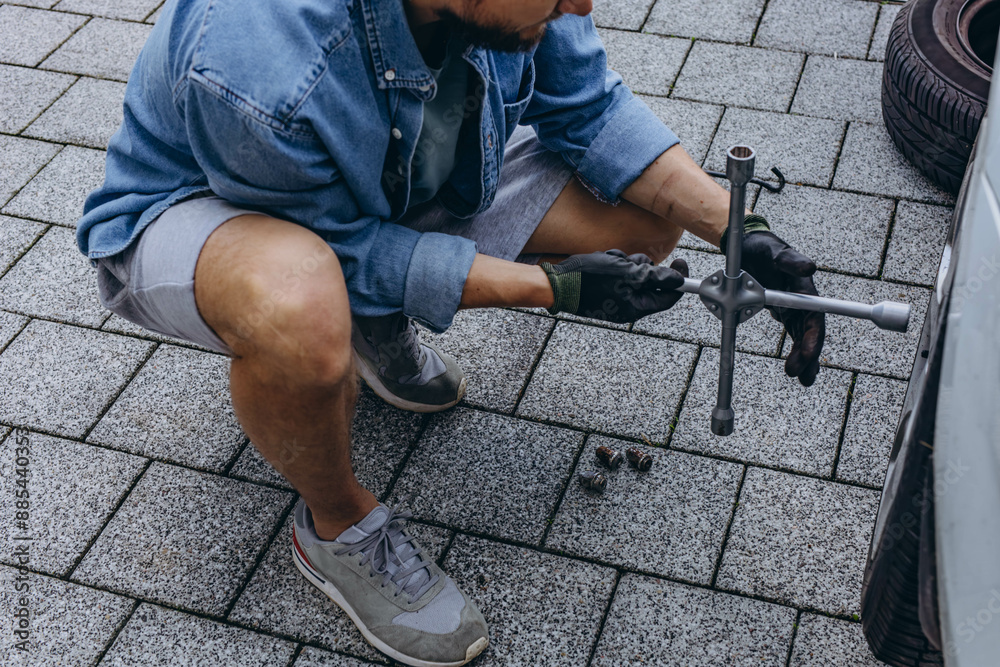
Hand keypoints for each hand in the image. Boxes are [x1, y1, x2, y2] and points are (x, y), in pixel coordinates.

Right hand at [542, 250, 688, 323]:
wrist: (557, 283)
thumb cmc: (590, 279)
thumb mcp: (627, 273)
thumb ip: (655, 278)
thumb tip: (678, 281)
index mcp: (635, 308)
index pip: (667, 297)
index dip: (678, 280)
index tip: (682, 263)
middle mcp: (627, 307)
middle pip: (650, 283)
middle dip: (641, 267)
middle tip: (628, 261)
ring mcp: (616, 299)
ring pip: (634, 275)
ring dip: (626, 263)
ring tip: (610, 261)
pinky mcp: (606, 291)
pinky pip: (620, 275)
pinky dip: (615, 265)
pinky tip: (602, 263)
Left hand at [738, 227, 825, 385]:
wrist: (751, 247)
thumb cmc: (765, 248)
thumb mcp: (775, 251)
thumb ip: (791, 260)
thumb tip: (810, 267)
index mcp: (804, 289)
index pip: (814, 317)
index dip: (813, 337)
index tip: (808, 354)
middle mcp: (803, 301)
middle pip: (810, 333)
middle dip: (807, 355)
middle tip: (798, 374)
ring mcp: (794, 308)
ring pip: (803, 338)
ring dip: (804, 359)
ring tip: (803, 379)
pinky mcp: (784, 312)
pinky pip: (793, 335)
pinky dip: (796, 352)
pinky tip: (797, 370)